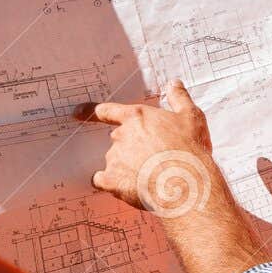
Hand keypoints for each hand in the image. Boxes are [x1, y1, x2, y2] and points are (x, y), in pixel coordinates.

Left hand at [85, 80, 222, 217]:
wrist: (184, 182)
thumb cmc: (189, 149)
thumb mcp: (191, 117)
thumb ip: (179, 98)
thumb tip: (175, 84)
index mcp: (137, 117)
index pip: (110, 111)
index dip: (97, 112)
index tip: (80, 113)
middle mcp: (122, 135)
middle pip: (117, 139)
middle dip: (130, 148)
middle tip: (150, 158)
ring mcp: (115, 158)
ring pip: (113, 161)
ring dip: (125, 167)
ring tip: (148, 176)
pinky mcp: (112, 180)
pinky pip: (101, 181)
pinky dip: (109, 183)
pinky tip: (124, 188)